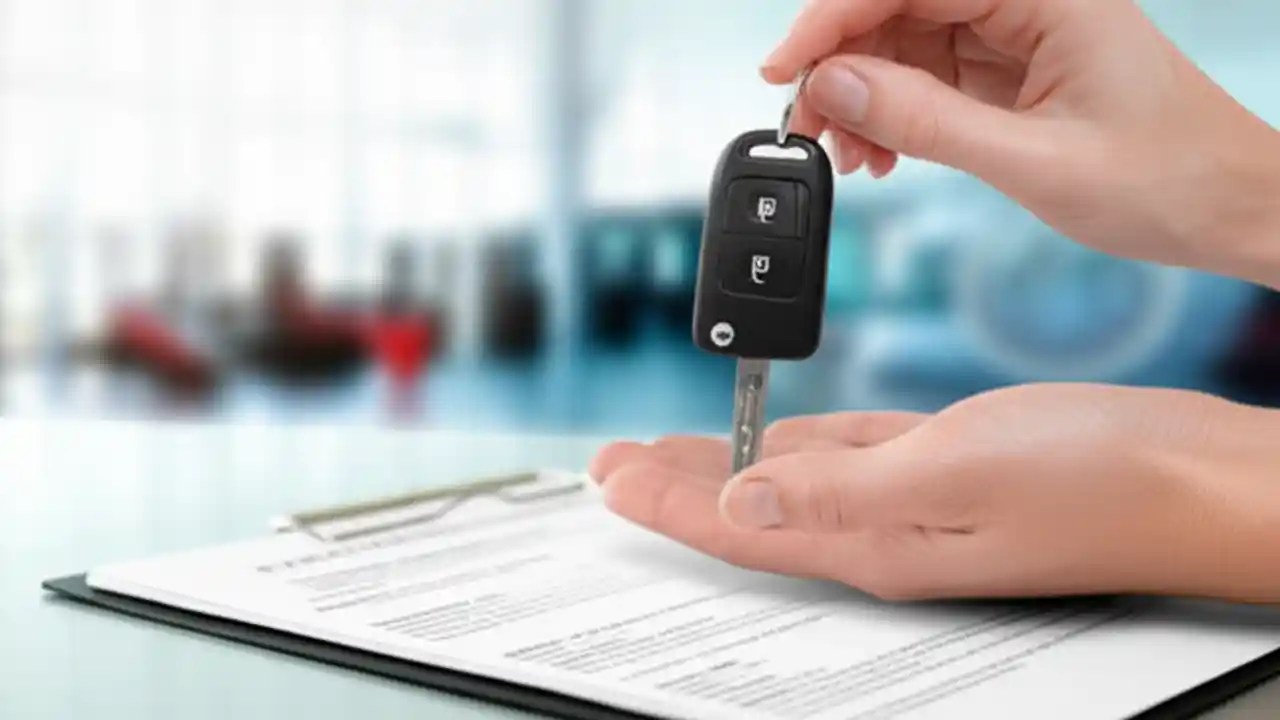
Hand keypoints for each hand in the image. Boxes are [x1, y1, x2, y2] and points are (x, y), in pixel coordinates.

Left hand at [590, 384, 1279, 601]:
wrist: (1199, 481)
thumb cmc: (1099, 483)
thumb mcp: (953, 477)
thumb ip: (838, 492)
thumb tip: (739, 503)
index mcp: (874, 543)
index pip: (738, 529)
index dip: (665, 504)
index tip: (606, 478)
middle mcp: (883, 530)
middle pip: (750, 510)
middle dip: (676, 486)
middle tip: (612, 466)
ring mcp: (914, 499)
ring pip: (791, 479)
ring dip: (726, 463)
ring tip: (668, 452)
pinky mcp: (946, 465)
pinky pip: (847, 455)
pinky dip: (799, 442)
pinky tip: (773, 436)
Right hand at [768, 0, 1279, 287]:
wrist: (1230, 212)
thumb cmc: (1169, 180)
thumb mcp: (1033, 160)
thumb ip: (927, 121)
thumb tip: (838, 86)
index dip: (833, 20)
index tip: (786, 69)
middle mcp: (1030, 3)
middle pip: (899, 7)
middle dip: (842, 66)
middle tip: (811, 129)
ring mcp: (1020, 36)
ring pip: (906, 44)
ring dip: (865, 98)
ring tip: (852, 157)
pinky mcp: (1013, 72)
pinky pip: (931, 78)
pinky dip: (896, 117)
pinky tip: (883, 154)